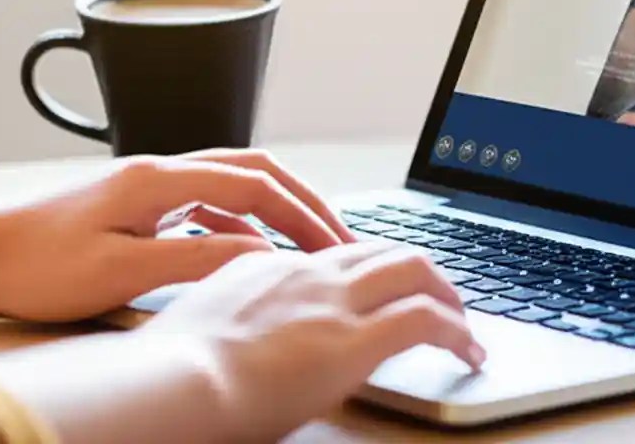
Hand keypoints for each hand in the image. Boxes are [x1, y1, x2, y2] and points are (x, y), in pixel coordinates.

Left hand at [0, 149, 356, 321]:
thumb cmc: (34, 265)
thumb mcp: (121, 271)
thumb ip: (196, 257)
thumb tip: (260, 252)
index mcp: (160, 179)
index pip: (256, 184)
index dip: (303, 213)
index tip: (334, 245)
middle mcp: (161, 171)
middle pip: (256, 171)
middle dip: (305, 202)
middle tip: (340, 238)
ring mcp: (151, 185)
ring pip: (236, 185)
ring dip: (278, 212)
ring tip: (308, 246)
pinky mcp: (141, 204)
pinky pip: (210, 204)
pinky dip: (243, 223)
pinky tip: (249, 251)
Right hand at [142, 243, 483, 440]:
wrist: (170, 385)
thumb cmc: (166, 373)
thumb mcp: (195, 325)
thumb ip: (227, 314)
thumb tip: (235, 331)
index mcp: (266, 267)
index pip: (334, 253)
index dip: (368, 268)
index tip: (382, 287)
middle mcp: (308, 272)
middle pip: (384, 250)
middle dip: (420, 270)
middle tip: (438, 297)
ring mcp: (336, 300)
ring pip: (416, 270)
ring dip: (447, 295)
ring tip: (461, 323)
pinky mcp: (359, 337)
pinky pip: (429, 319)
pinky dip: (458, 332)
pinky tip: (468, 352)